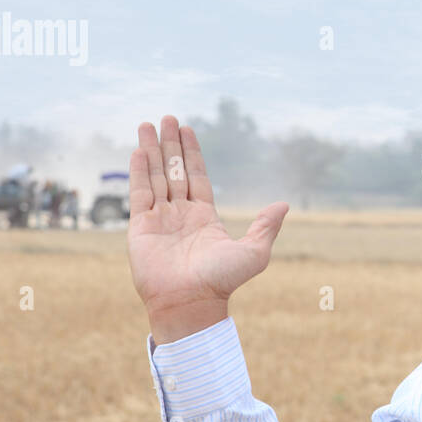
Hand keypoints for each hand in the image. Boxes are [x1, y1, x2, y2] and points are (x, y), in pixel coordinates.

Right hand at [127, 115, 288, 344]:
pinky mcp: (141, 227)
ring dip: (151, 150)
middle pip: (174, 170)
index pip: (197, 176)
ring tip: (147, 124)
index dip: (192, 153)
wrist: (192, 303)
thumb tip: (284, 204)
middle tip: (167, 117)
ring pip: (155, 176)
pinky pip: (139, 193)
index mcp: (205, 217)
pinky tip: (138, 150)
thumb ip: (266, 226)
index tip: (187, 129)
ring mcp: (160, 219)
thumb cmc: (222, 282)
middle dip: (171, 144)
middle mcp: (181, 214)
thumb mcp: (254, 252)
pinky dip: (139, 171)